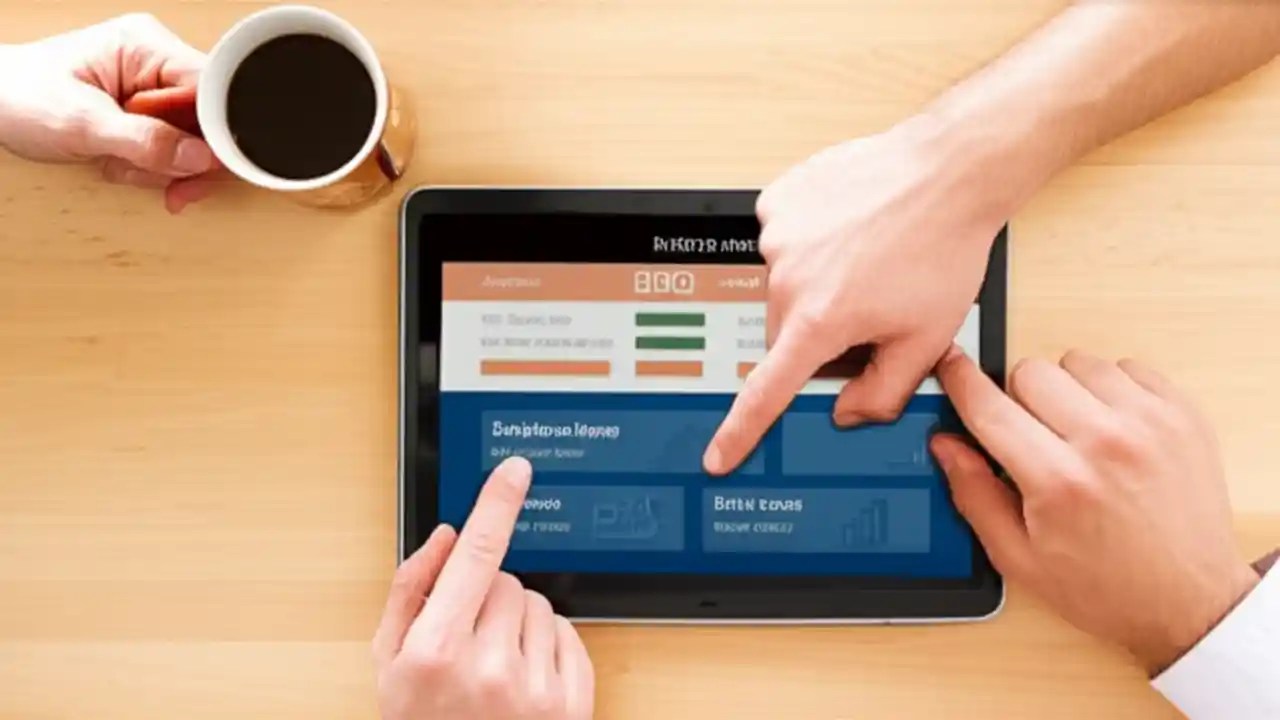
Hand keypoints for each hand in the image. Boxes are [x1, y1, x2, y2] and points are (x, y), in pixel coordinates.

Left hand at [0, 14, 219, 212]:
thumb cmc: (20, 96)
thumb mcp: (81, 124)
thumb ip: (144, 142)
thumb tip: (199, 156)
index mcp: (147, 46)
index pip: (211, 88)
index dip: (216, 130)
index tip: (204, 165)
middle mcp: (158, 62)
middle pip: (210, 118)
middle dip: (188, 159)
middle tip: (170, 185)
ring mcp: (155, 86)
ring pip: (196, 138)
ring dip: (166, 167)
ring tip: (123, 166)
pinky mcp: (150, 110)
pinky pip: (177, 145)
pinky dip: (158, 167)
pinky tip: (130, 167)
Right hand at [372, 458, 594, 719]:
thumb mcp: (389, 665)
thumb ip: (409, 592)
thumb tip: (443, 537)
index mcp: (438, 653)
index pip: (475, 558)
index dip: (495, 506)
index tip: (515, 472)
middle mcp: (490, 668)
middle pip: (504, 580)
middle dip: (485, 597)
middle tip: (467, 640)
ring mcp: (535, 689)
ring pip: (537, 604)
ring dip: (517, 622)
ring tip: (494, 667)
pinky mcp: (572, 704)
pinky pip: (567, 634)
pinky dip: (547, 646)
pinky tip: (522, 678)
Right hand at [703, 121, 1005, 473]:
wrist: (948, 169)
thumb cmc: (943, 246)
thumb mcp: (927, 339)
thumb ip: (883, 391)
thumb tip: (846, 410)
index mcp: (820, 320)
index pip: (767, 391)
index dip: (740, 431)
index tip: (717, 457)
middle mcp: (788, 278)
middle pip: (783, 332)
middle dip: (817, 331)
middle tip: (868, 305)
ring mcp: (777, 235)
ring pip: (783, 284)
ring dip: (815, 281)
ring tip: (867, 254)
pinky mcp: (777, 201)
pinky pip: (781, 239)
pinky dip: (809, 241)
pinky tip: (849, 228)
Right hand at [932, 347, 1260, 673]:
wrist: (1190, 603)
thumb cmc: (1106, 587)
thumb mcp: (1019, 558)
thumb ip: (974, 494)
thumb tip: (945, 444)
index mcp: (1058, 482)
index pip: (990, 408)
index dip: (960, 380)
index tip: (951, 363)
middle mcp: (1106, 444)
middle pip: (1030, 372)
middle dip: (1019, 400)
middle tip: (1032, 437)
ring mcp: (1151, 424)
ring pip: (1077, 362)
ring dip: (1066, 390)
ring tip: (1077, 432)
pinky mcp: (1183, 415)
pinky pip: (1127, 367)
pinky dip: (1112, 389)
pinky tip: (1113, 427)